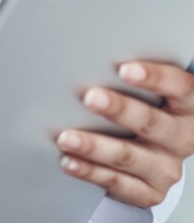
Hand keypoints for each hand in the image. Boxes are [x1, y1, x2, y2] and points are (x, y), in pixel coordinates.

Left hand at [56, 61, 193, 206]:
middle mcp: (182, 138)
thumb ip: (128, 77)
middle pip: (152, 123)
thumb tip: (84, 57)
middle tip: (90, 98)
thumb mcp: (148, 91)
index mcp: (186, 105)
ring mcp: (166, 167)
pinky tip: (69, 161)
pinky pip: (117, 182)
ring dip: (94, 146)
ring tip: (66, 137)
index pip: (178, 87)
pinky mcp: (150, 191)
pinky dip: (89, 171)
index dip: (154, 77)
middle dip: (119, 109)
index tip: (125, 69)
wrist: (156, 151)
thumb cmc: (146, 107)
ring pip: (128, 156)